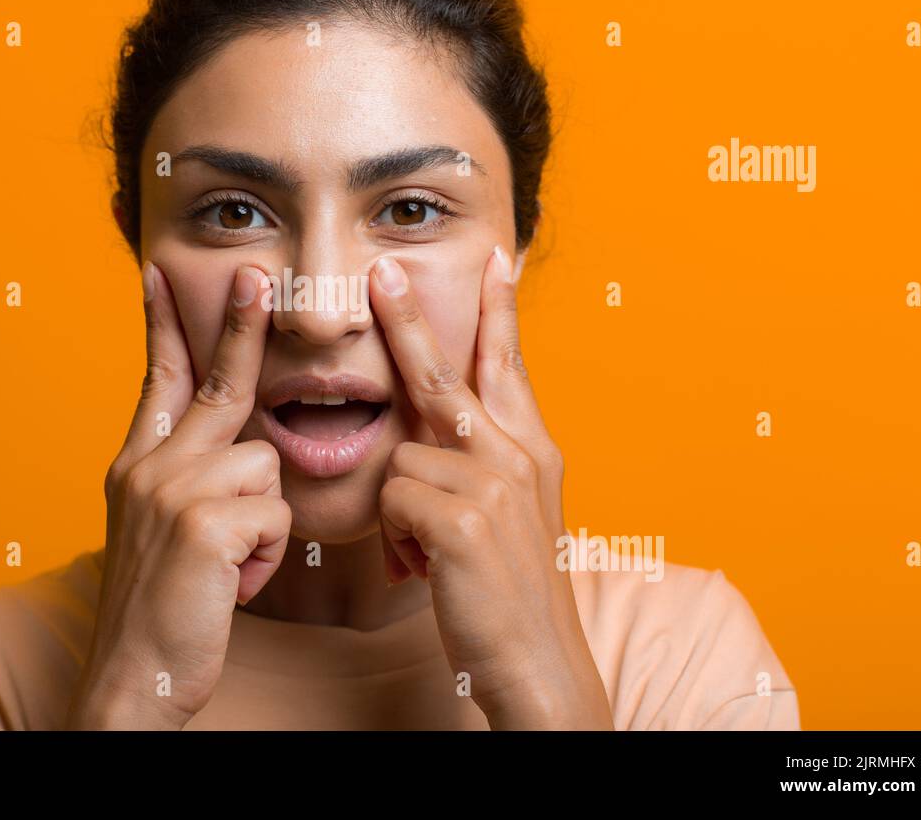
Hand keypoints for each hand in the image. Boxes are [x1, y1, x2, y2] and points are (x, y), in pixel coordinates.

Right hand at [66, 263, 291, 729]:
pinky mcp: (203, 523)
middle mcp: (149, 467)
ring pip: (266, 466)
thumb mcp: (158, 530)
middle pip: (215, 382)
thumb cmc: (164, 607)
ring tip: (228, 566)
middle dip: (238, 325)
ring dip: (264, 523)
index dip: (161, 325)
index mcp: (137, 464)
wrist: (134, 679)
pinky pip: (275, 517)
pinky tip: (231, 584)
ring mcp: (173, 491)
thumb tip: (234, 444)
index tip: (156, 275)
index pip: (158, 380)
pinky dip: (267, 558)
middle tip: (257, 271)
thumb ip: (185, 478)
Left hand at [370, 246, 613, 729]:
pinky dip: (399, 541)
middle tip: (381, 271)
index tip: (496, 258)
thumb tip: (429, 436)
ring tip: (433, 554)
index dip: (499, 310)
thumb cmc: (511, 590)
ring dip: (404, 512)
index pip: (508, 364)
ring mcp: (494, 482)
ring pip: (402, 459)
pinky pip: (395, 502)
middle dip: (408, 319)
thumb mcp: (511, 514)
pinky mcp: (464, 517)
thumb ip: (480, 465)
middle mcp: (518, 453)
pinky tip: (429, 569)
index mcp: (532, 448)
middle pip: (448, 371)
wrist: (540, 662)